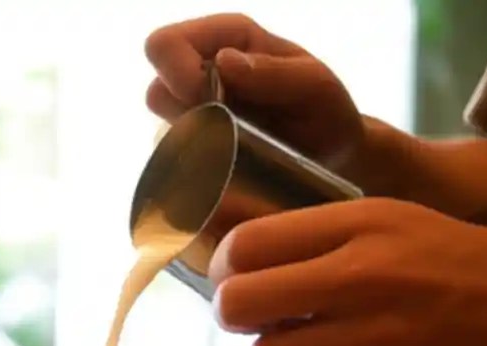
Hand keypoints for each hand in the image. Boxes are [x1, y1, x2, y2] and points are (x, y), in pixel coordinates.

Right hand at [144, 13, 362, 167]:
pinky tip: (233, 166)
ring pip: (163, 130)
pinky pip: (174, 161)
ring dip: (196, 145)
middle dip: (186, 117)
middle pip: (156, 91)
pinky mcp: (194, 148)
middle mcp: (200, 71)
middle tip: (230, 130)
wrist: (330, 156)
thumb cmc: (325, 111)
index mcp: (225, 37)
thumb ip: (274, 73)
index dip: (176, 73)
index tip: (208, 102)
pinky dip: (198, 168)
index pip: (165, 45)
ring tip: (240, 149)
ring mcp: (193, 112)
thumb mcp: (315, 87)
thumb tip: (223, 61)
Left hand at [209, 199, 486, 345]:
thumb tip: (240, 250)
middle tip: (256, 318)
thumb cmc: (478, 267)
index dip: (223, 266)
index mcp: (361, 223)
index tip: (234, 276)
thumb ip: (324, 233)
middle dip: (234, 315)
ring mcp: (374, 336)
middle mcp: (360, 275)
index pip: (246, 243)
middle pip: (237, 303)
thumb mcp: (401, 222)